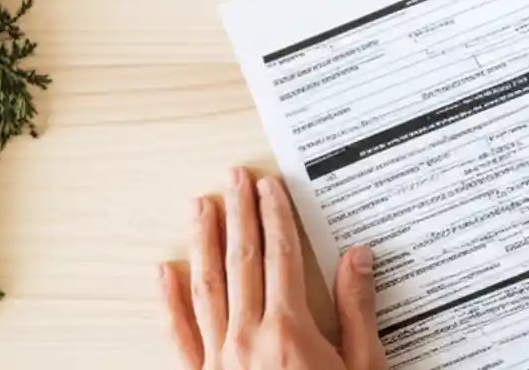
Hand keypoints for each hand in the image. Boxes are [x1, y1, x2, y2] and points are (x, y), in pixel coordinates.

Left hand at [157, 168, 385, 369]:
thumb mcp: (364, 369)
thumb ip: (357, 312)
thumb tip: (358, 257)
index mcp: (290, 331)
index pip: (281, 257)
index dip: (275, 217)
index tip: (269, 187)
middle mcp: (248, 339)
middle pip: (242, 261)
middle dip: (239, 215)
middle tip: (234, 178)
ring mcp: (220, 361)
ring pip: (207, 288)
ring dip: (204, 243)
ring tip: (201, 208)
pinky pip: (180, 336)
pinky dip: (170, 303)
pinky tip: (164, 274)